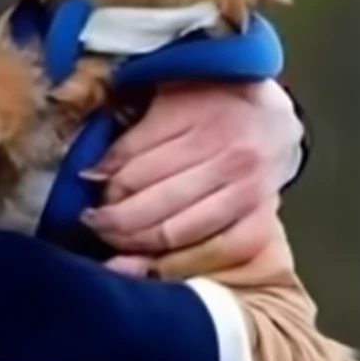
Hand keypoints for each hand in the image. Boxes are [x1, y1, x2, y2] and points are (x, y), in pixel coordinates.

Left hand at [79, 81, 301, 266]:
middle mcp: (227, 155)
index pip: (136, 158)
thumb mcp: (169, 97)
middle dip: (111, 216)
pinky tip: (147, 263)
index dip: (103, 175)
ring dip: (134, 241)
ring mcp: (246, 190)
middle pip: (153, 199)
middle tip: (89, 221)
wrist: (274, 116)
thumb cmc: (213, 102)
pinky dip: (176, 263)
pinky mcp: (261, 219)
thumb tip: (93, 173)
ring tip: (109, 239)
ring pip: (176, 229)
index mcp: (199, 116)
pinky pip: (213, 252)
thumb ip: (134, 129)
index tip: (84, 183)